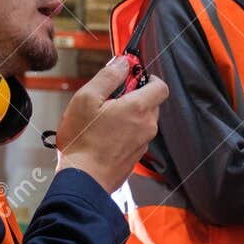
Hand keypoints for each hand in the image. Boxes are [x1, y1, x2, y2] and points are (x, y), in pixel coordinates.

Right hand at [55, 56, 169, 191]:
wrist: (84, 180)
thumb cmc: (83, 140)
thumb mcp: (87, 98)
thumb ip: (108, 77)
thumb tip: (123, 63)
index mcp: (138, 108)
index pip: (160, 85)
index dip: (146, 76)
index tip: (129, 74)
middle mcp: (147, 125)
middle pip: (151, 101)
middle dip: (133, 95)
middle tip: (108, 98)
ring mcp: (143, 143)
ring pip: (142, 119)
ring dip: (127, 113)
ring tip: (102, 119)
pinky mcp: (136, 156)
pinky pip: (135, 135)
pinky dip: (124, 130)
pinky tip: (103, 135)